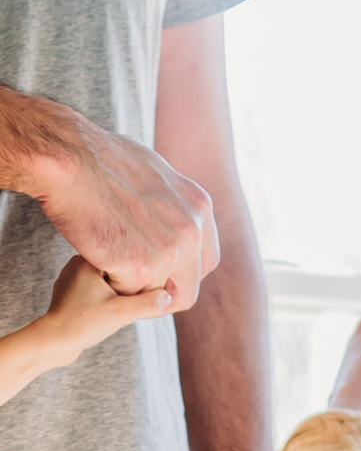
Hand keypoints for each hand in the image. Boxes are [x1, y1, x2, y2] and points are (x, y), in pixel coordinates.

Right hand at [11, 96, 219, 307]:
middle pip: (188, 288)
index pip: (205, 260)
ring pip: (155, 294)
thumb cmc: (95, 156)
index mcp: (198, 205)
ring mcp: (170, 249)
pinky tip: (93, 256)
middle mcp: (192, 229)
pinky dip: (108, 283)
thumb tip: (168, 211)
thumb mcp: (151, 169)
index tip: (157, 275)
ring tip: (104, 258)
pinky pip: (128, 294)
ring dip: (129, 286)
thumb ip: (169, 198)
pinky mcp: (142, 266)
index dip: (181, 274)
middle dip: (160, 294)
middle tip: (130, 286)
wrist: (65, 157)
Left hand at [43, 254, 170, 360]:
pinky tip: (104, 314)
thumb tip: (168, 296)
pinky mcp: (72, 292)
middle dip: (129, 288)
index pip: (125, 259)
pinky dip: (107, 301)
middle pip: (119, 270)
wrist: (53, 342)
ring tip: (112, 311)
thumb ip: (148, 303)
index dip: (139, 277)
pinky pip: (99, 291)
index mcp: (87, 260)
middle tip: (124, 305)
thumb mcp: (121, 313)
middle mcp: (77, 264)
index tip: (138, 294)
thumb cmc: (82, 324)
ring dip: (119, 295)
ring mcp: (74, 278)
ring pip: (110, 281)